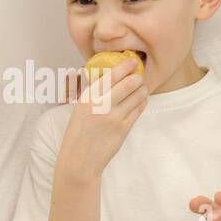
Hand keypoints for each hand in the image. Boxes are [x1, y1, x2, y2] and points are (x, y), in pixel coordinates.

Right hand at [55, 56, 146, 177]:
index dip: (126, 65)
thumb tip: (112, 77)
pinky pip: (138, 110)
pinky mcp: (123, 129)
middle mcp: (101, 104)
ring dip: (142, 89)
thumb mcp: (81, 108)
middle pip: (129, 83)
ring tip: (141, 88)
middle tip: (139, 76)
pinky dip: (142, 103)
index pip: (112, 75)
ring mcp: (114, 117)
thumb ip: (95, 93)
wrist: (80, 160)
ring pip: (137, 96)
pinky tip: (140, 101)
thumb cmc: (79, 133)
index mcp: (88, 96)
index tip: (133, 61)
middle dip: (138, 77)